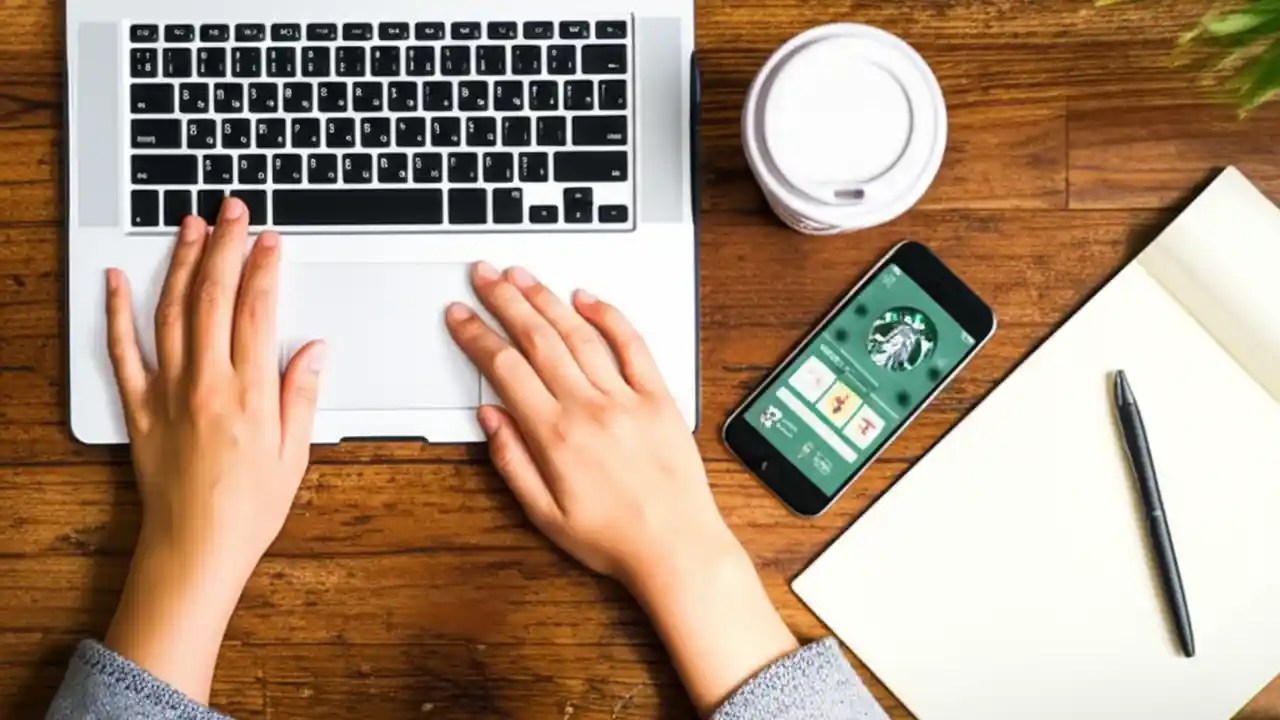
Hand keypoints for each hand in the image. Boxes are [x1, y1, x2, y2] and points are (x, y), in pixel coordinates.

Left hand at [102, 198, 325, 701]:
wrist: (195, 548)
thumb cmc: (249, 509)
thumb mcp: (294, 454)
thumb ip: (301, 395)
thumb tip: (313, 349)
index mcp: (248, 394)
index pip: (256, 311)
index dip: (264, 268)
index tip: (271, 240)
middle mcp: (204, 384)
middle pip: (212, 297)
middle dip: (224, 246)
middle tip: (232, 211)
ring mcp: (167, 392)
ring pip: (171, 311)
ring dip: (181, 263)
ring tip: (189, 226)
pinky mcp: (139, 407)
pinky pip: (123, 351)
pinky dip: (117, 312)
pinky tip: (118, 280)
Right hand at [446, 262, 798, 713]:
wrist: (677, 549)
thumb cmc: (613, 539)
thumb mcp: (544, 515)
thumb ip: (511, 462)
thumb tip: (489, 418)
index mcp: (555, 437)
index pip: (504, 369)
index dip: (476, 335)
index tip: (459, 315)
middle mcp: (589, 409)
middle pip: (537, 338)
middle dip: (504, 300)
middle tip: (483, 275)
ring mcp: (626, 399)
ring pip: (578, 334)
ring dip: (546, 298)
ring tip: (521, 275)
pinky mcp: (659, 398)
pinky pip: (633, 345)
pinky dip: (609, 316)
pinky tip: (587, 298)